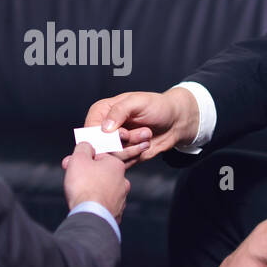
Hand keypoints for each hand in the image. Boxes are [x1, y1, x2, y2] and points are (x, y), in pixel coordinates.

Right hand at [62, 142, 130, 222]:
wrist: (90, 215)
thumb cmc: (84, 186)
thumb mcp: (79, 158)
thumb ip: (83, 148)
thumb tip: (86, 145)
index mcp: (116, 165)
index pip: (97, 157)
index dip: (82, 160)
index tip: (70, 164)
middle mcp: (123, 181)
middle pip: (100, 174)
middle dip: (85, 175)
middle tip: (71, 180)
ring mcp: (121, 199)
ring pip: (103, 190)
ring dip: (91, 190)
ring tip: (78, 195)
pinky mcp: (116, 214)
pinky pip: (104, 206)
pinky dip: (96, 205)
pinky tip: (87, 206)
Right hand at [83, 87, 198, 166]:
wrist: (175, 121)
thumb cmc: (158, 106)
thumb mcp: (138, 102)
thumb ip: (119, 111)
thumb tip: (104, 128)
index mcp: (101, 111)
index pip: (90, 131)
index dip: (106, 137)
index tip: (124, 134)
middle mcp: (104, 128)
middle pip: (101, 147)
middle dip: (125, 143)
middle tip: (144, 132)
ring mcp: (113, 143)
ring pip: (112, 157)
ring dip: (134, 149)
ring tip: (147, 135)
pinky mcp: (123, 155)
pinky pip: (122, 164)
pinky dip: (136, 156)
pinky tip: (146, 144)